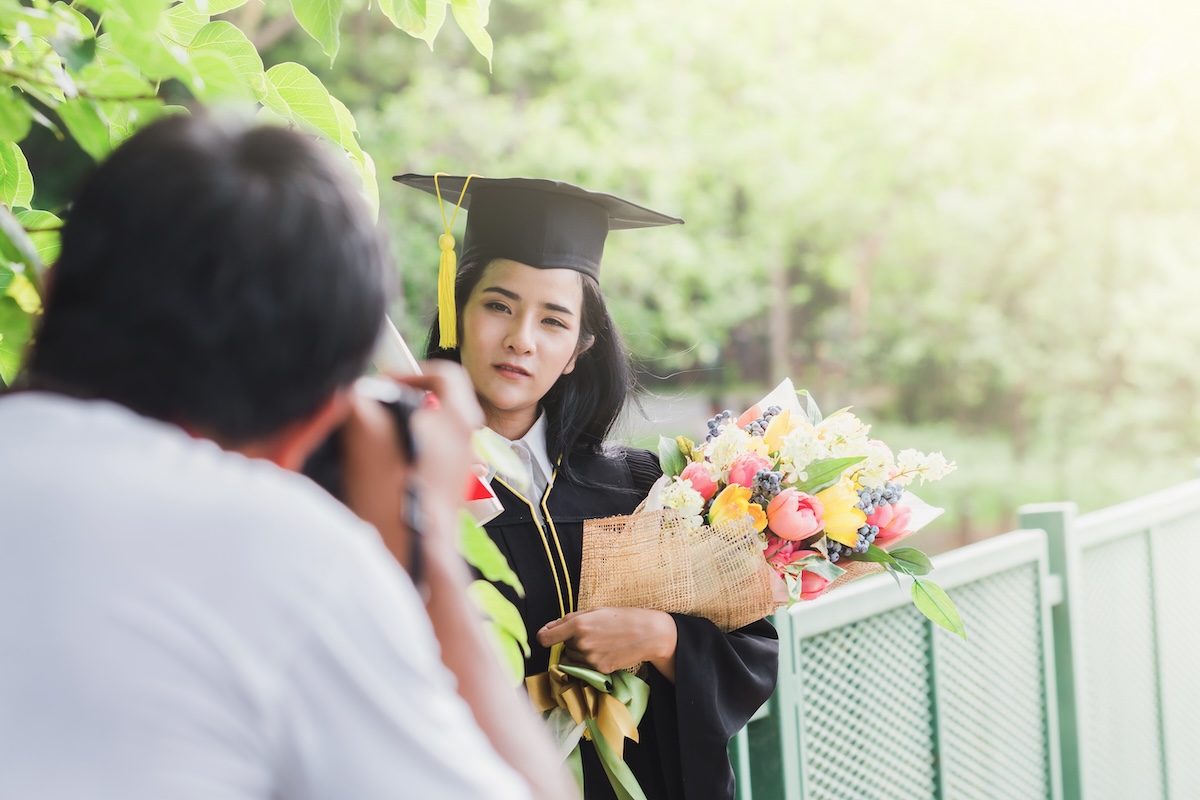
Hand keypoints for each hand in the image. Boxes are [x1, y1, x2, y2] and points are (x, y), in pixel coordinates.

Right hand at [340, 361, 483, 569]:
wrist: (410, 548)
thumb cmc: (393, 488)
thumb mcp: (363, 428)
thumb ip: (357, 398)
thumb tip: (352, 390)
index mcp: (457, 418)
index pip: (445, 375)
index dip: (411, 372)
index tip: (385, 383)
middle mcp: (467, 442)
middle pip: (443, 405)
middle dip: (408, 403)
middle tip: (379, 410)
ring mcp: (462, 471)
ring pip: (438, 436)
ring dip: (408, 432)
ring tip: (376, 441)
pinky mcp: (451, 496)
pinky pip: (434, 465)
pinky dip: (412, 460)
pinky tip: (384, 472)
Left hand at [537, 608, 677, 680]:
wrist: (649, 634)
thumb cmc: (623, 617)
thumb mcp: (595, 610)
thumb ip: (569, 619)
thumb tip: (548, 628)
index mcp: (578, 625)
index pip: (546, 638)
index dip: (543, 636)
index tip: (546, 635)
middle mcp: (581, 644)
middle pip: (563, 647)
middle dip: (570, 641)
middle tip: (590, 633)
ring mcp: (590, 659)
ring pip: (573, 658)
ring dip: (580, 651)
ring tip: (599, 642)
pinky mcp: (599, 670)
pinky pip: (585, 666)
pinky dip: (590, 660)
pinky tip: (605, 651)